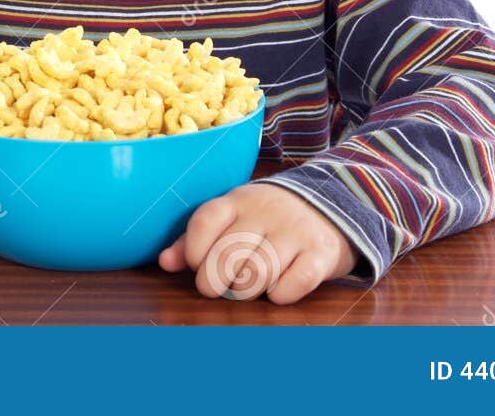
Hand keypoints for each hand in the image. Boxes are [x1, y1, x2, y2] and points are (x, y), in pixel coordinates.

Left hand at [158, 182, 358, 303]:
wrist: (329, 204)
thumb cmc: (266, 219)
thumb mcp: (230, 218)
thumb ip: (194, 239)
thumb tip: (165, 262)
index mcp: (238, 201)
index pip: (205, 221)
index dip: (192, 250)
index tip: (196, 264)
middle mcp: (266, 212)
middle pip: (228, 254)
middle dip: (214, 280)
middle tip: (217, 286)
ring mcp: (295, 231)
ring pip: (258, 272)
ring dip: (246, 290)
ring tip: (246, 286)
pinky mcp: (321, 251)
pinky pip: (295, 282)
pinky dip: (281, 294)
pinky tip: (277, 289)